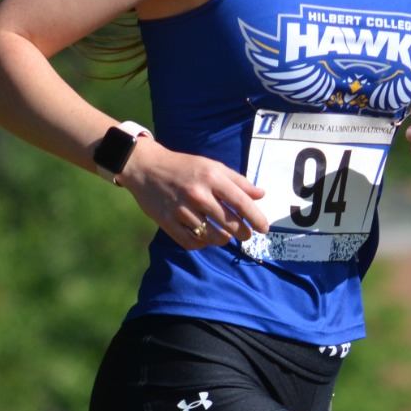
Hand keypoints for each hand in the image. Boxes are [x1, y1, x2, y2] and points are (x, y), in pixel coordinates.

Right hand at [117, 142, 268, 249]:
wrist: (146, 167)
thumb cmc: (184, 167)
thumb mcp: (212, 166)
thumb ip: (237, 181)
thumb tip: (261, 194)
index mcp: (212, 178)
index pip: (241, 203)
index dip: (256, 218)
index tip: (264, 228)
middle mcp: (198, 194)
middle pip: (230, 224)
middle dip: (243, 233)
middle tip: (245, 234)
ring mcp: (181, 209)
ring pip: (213, 236)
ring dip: (224, 239)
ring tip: (225, 235)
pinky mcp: (167, 222)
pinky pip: (191, 242)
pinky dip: (202, 244)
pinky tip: (205, 237)